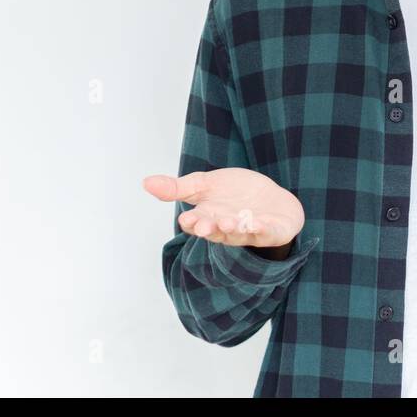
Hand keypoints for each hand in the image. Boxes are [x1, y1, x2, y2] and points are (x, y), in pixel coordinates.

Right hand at [143, 168, 304, 249]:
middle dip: (210, 228)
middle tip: (205, 225)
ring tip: (228, 222)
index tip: (187, 218)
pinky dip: (262, 229)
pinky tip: (258, 223)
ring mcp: (249, 231)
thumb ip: (178, 187)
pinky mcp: (271, 230)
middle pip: (215, 231)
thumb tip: (145, 182)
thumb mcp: (205, 184)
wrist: (269, 197)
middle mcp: (226, 228)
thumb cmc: (234, 193)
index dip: (192, 222)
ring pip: (239, 233)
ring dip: (234, 229)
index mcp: (208, 217)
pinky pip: (266, 232)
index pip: (195, 223)